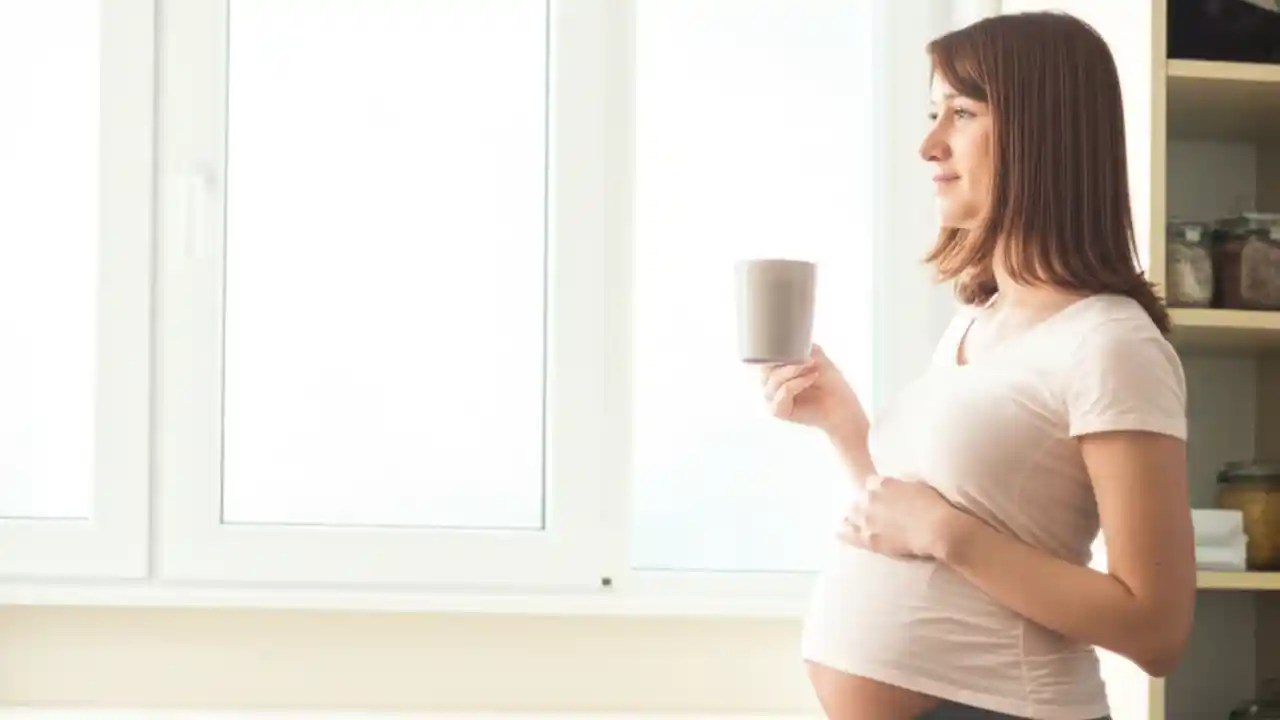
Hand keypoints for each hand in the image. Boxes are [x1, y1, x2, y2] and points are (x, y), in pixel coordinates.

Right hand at [759, 343, 867, 439]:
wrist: (843, 406)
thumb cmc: (830, 383)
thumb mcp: (817, 358)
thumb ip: (803, 348)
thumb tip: (792, 340)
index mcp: (777, 372)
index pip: (764, 359)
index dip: (774, 351)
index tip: (792, 344)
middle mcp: (773, 385)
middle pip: (765, 369)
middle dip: (783, 361)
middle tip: (805, 357)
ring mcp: (774, 398)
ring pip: (772, 381)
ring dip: (792, 371)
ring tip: (812, 368)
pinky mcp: (779, 411)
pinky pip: (780, 395)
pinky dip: (794, 384)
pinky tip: (810, 378)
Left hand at [837, 475, 966, 559]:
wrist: (935, 529)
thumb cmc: (933, 506)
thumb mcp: (917, 486)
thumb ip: (901, 486)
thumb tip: (896, 488)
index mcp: (881, 484)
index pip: (869, 483)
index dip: (874, 490)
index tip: (878, 496)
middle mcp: (869, 499)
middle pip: (858, 499)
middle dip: (862, 504)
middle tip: (869, 511)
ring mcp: (867, 519)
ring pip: (850, 515)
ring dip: (852, 517)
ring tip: (851, 521)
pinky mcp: (868, 538)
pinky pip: (849, 535)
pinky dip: (843, 533)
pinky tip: (839, 532)